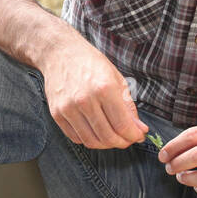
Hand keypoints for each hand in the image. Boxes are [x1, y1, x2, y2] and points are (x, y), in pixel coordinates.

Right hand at [38, 34, 149, 149]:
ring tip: (113, 137)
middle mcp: (85, 100)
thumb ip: (128, 106)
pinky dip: (89, 139)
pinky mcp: (57, 114)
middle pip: (108, 137)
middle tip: (127, 139)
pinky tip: (96, 131)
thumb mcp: (116, 79)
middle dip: (122, 143)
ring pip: (91, 141)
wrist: (60, 53)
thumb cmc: (90, 63)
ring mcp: (68, 108)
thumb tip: (139, 129)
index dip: (134, 136)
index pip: (123, 125)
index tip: (138, 136)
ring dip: (106, 144)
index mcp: (104, 88)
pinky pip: (76, 137)